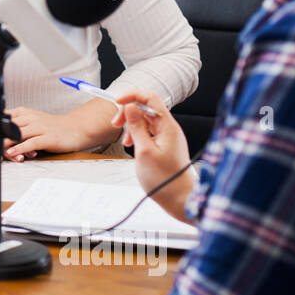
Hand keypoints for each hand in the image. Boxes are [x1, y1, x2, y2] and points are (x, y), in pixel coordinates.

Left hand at [0, 107, 89, 160]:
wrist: (75, 128)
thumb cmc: (51, 128)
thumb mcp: (30, 123)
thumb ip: (14, 127)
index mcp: (22, 113)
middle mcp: (28, 118)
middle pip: (1, 127)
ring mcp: (38, 126)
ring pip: (13, 134)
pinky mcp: (47, 136)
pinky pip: (31, 142)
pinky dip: (19, 148)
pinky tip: (10, 154)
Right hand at [110, 89, 192, 215]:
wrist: (179, 198)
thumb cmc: (164, 179)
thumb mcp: (144, 151)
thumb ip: (137, 127)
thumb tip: (131, 107)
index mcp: (168, 127)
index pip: (150, 99)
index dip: (132, 96)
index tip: (116, 102)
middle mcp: (169, 129)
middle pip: (146, 109)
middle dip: (128, 113)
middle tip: (115, 125)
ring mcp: (167, 137)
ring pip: (146, 121)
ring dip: (131, 126)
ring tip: (124, 141)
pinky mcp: (164, 145)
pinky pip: (148, 132)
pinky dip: (137, 135)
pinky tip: (131, 145)